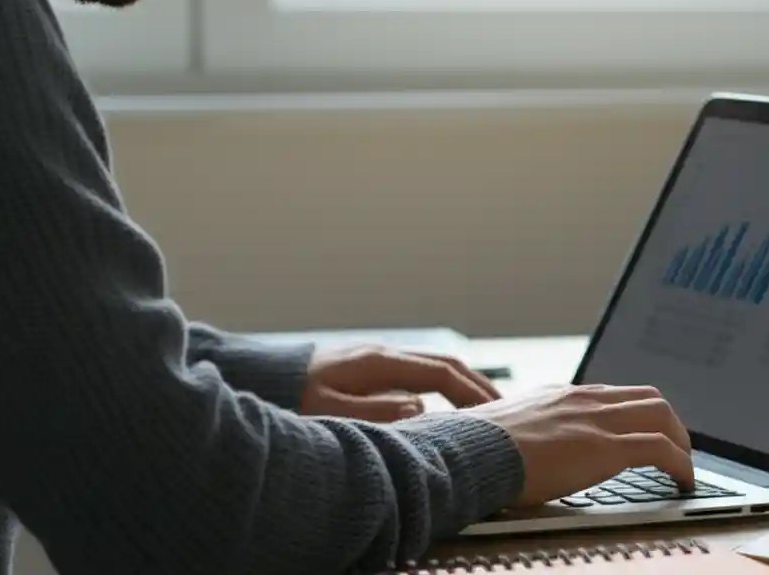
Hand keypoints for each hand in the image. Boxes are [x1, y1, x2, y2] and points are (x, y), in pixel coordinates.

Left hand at [301, 346, 500, 421]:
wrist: (261, 376)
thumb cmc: (290, 397)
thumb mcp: (327, 411)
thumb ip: (374, 411)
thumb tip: (420, 407)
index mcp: (379, 363)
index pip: (442, 372)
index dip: (472, 392)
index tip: (496, 413)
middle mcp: (384, 355)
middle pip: (446, 364)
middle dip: (478, 386)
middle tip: (507, 410)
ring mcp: (377, 360)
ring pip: (434, 367)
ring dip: (463, 385)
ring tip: (485, 410)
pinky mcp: (369, 370)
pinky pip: (418, 374)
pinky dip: (443, 387)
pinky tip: (446, 408)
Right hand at [468, 384, 694, 505]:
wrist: (471, 452)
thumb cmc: (478, 449)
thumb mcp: (507, 430)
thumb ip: (528, 433)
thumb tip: (523, 452)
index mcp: (563, 395)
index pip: (616, 394)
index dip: (639, 414)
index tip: (646, 431)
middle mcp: (585, 399)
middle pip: (648, 397)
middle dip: (670, 423)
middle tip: (677, 448)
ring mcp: (597, 420)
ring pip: (661, 415)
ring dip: (681, 441)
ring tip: (685, 466)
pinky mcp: (606, 447)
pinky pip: (660, 449)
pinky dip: (681, 464)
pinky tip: (685, 481)